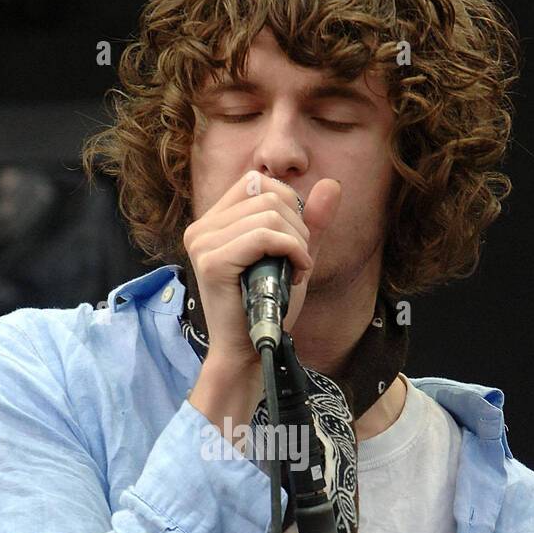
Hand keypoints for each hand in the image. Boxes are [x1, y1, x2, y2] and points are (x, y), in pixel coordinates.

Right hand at [183, 171, 341, 370]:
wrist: (251, 351)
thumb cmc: (269, 308)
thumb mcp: (294, 256)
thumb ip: (311, 222)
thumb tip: (332, 184)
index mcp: (213, 222)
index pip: (255, 181)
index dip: (288, 203)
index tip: (294, 242)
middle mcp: (201, 228)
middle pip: (267, 194)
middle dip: (298, 227)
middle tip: (299, 262)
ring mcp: (202, 243)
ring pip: (269, 214)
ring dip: (297, 244)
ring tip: (295, 272)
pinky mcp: (212, 262)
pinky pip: (264, 235)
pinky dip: (292, 252)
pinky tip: (298, 274)